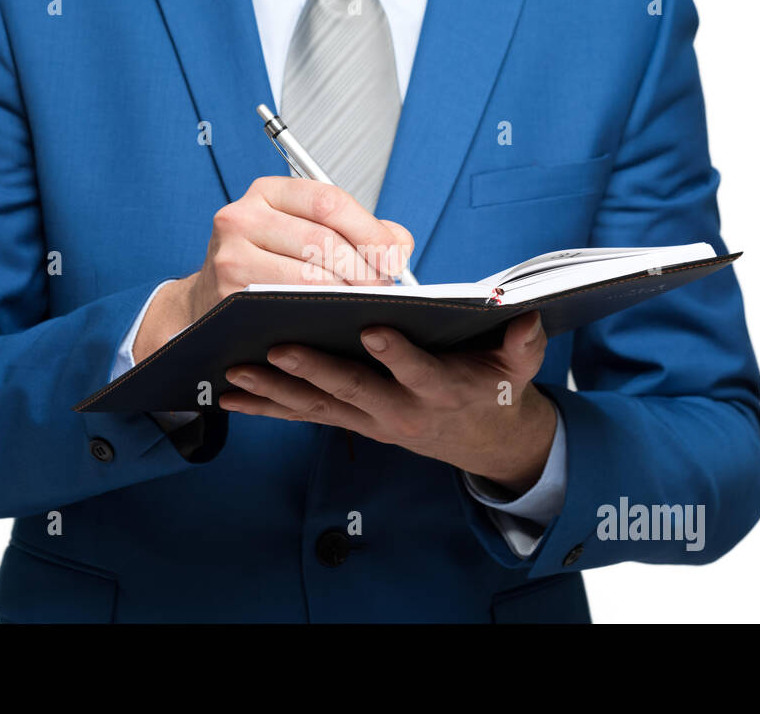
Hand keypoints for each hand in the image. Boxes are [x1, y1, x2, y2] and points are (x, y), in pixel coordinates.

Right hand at [134, 177, 413, 362]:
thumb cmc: (269, 264)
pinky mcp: (226, 295)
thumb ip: (359, 232)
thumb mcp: (307, 233)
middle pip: (322, 240)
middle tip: (384, 290)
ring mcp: (230, 256)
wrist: (212, 299)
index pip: (328, 201)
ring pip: (308, 276)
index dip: (369, 231)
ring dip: (346, 295)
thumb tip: (399, 246)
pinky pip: (287, 305)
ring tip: (366, 305)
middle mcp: (241, 216)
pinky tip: (336, 318)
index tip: (393, 257)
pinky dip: (319, 313)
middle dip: (363, 269)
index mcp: (267, 192)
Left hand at [220, 311, 556, 493]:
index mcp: (439, 389)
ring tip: (238, 373)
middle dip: (314, 370)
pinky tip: (232, 398)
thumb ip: (522, 344)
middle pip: (353, 389)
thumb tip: (527, 317)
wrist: (482, 441)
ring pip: (318, 405)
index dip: (398, 354)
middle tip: (279, 348)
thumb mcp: (518, 368)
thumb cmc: (493, 390)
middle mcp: (398, 409)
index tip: (374, 329)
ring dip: (276, 391)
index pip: (419, 371)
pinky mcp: (350, 421)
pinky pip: (304, 415)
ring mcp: (369, 419)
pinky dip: (267, 408)